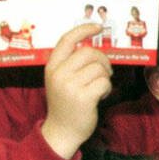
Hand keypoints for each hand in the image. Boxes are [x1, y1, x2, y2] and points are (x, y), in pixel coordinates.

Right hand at [40, 23, 112, 158]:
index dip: (83, 30)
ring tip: (98, 88)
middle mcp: (58, 74)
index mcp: (51, 67)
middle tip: (104, 72)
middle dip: (103, 60)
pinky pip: (105, 82)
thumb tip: (93, 48)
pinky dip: (107, 88)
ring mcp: (70, 86)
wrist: (62, 132)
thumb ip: (71, 64)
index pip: (67, 40)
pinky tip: (99, 96)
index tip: (97, 27)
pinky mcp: (83, 98)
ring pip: (100, 68)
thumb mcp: (60, 80)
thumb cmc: (66, 104)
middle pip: (89, 52)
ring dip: (105, 77)